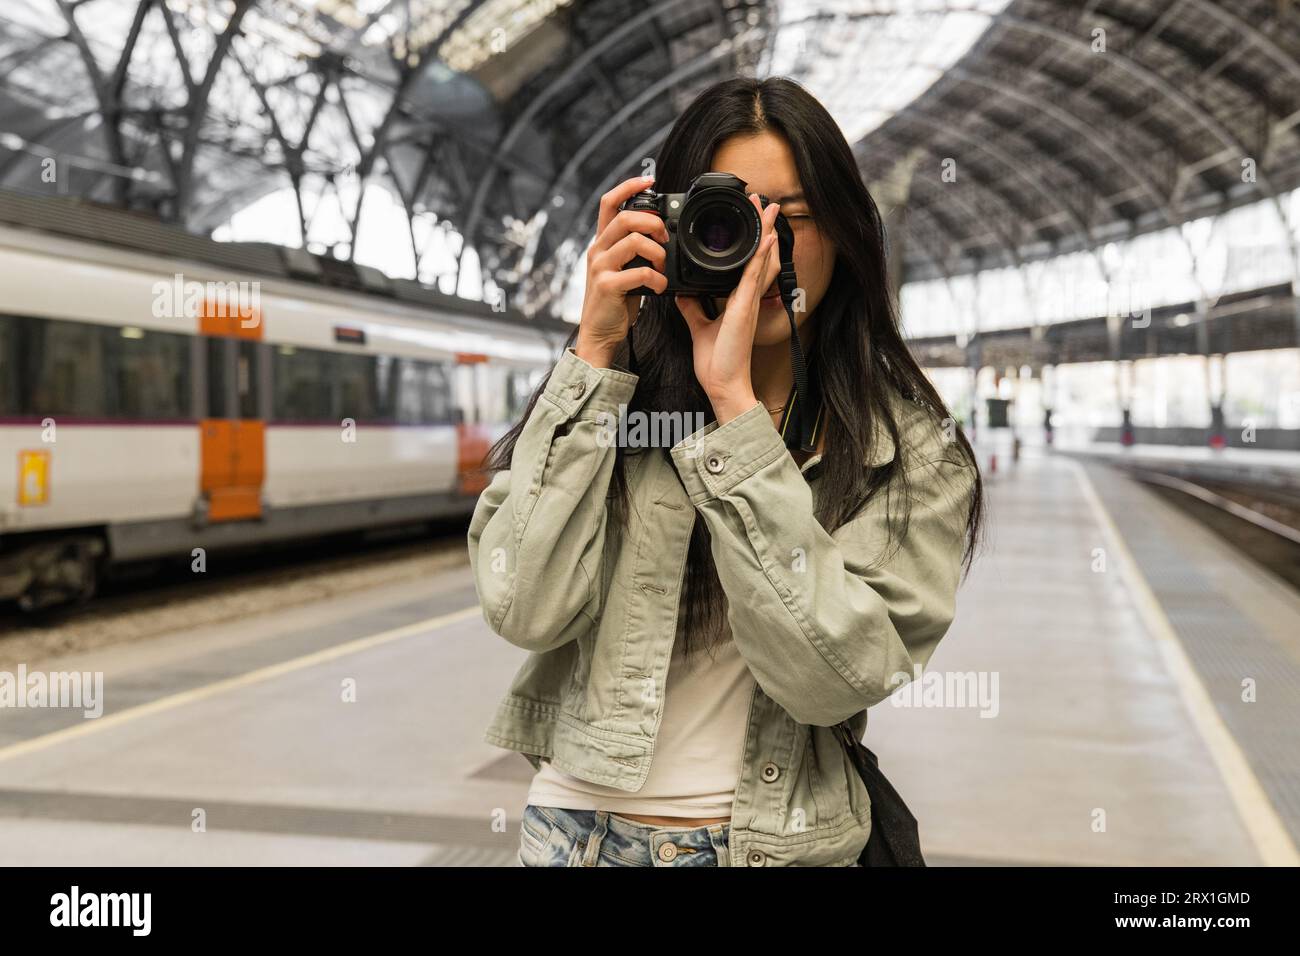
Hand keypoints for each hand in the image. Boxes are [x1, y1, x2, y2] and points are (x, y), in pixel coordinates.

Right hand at [575, 175, 669, 366]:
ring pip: (635, 241)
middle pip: (626, 218)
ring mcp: (600, 268)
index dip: (628, 186)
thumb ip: (633, 250)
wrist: (599, 335)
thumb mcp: (622, 269)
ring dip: (658, 253)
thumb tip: (660, 232)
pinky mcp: (607, 286)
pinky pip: (640, 272)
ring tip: (662, 268)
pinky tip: (660, 287)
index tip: (649, 180)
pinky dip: (657, 279)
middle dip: (653, 223)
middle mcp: (597, 251)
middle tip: (665, 238)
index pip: (609, 202)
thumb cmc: (615, 303)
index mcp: (601, 243)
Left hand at [675, 195, 781, 422]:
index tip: (748, 221)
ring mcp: (749, 302)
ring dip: (765, 234)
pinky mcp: (745, 309)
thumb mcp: (699, 327)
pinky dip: (761, 257)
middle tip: (763, 203)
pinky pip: (754, 277)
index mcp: (737, 302)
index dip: (751, 243)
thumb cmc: (717, 363)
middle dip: (762, 230)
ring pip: (760, 260)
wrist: (723, 385)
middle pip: (759, 257)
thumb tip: (683, 292)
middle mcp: (747, 299)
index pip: (747, 265)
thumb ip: (693, 307)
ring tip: (767, 209)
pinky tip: (767, 239)